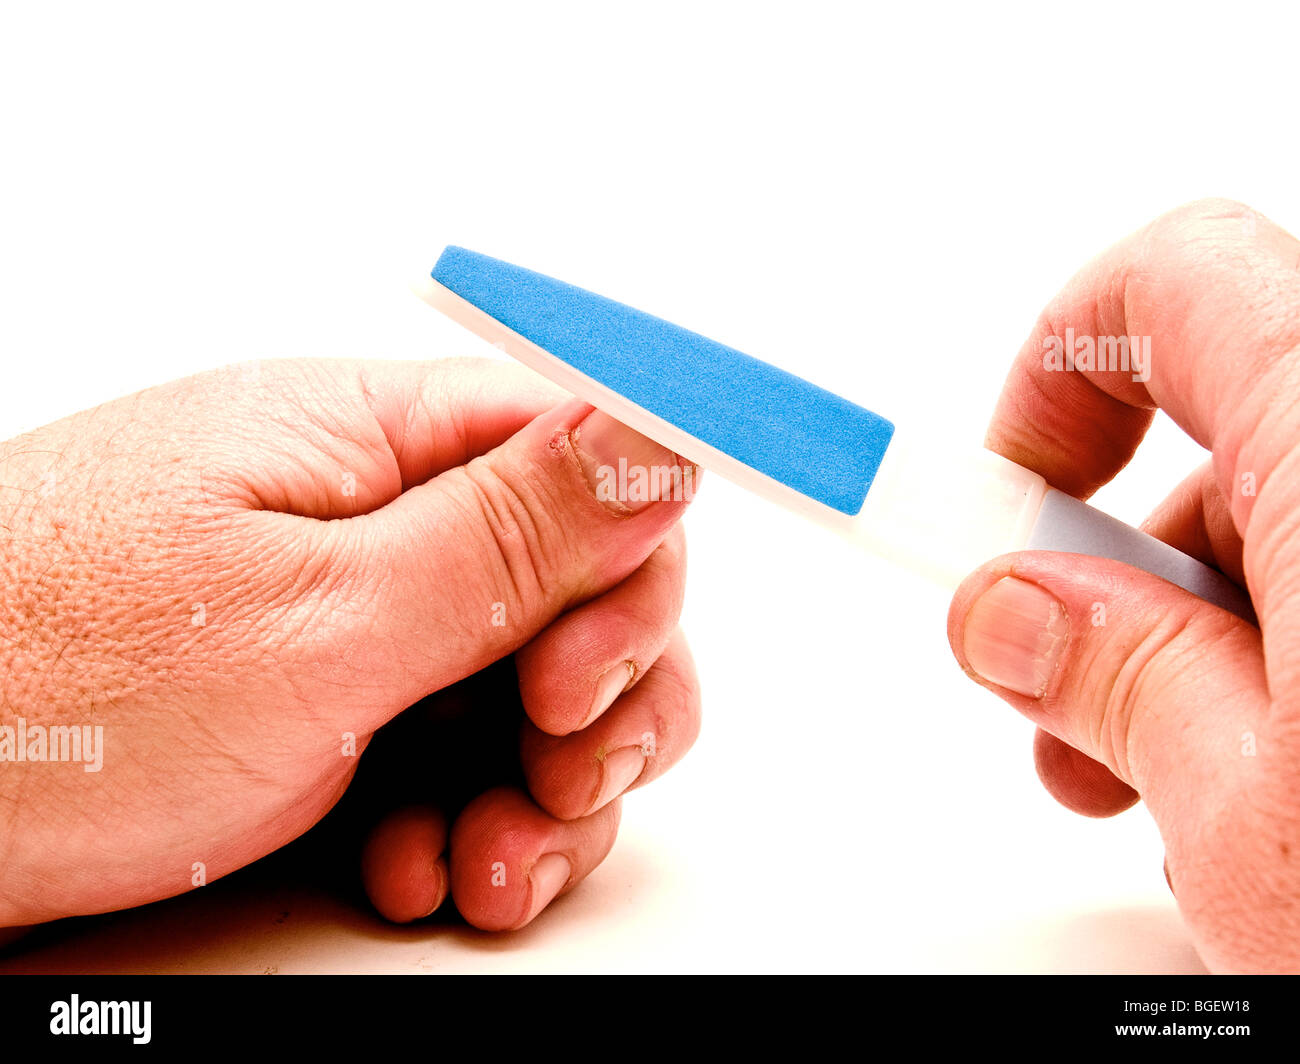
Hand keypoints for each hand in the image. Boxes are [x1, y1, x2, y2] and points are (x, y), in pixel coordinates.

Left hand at [0, 357, 699, 931]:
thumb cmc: (53, 693)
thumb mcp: (320, 618)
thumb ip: (510, 532)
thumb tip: (660, 441)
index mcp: (375, 444)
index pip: (584, 464)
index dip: (624, 581)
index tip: (576, 687)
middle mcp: (375, 520)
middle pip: (575, 591)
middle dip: (598, 708)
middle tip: (558, 784)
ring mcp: (353, 618)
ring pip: (526, 689)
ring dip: (539, 791)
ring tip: (483, 866)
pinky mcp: (330, 702)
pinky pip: (454, 751)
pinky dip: (464, 819)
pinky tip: (418, 864)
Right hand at [947, 199, 1299, 972]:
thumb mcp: (1261, 814)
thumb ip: (1109, 673)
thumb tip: (1010, 610)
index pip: (1170, 282)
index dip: (1056, 367)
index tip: (1010, 487)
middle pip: (1236, 425)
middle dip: (1121, 550)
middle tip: (1060, 670)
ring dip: (1209, 627)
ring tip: (1162, 775)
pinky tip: (1286, 789)